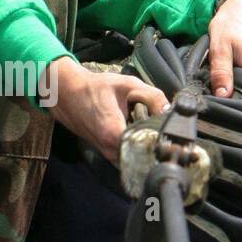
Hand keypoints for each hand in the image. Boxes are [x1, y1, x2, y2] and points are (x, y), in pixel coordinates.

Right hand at [42, 57, 167, 163]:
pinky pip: (129, 156)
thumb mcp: (127, 84)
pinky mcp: (107, 155)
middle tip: (170, 134)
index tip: (174, 135)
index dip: (164, 141)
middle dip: (159, 145)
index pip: (148, 148)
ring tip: (154, 130)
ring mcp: (108, 155)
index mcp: (114, 134)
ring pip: (137, 157)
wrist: (68, 94)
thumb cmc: (95, 88)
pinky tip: (141, 132)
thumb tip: (171, 112)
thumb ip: (153, 96)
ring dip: (148, 146)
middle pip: (145, 155)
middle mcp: (111, 151)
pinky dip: (137, 146)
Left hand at [208, 0, 241, 98]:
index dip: (227, 92)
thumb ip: (221, 72)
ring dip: (241, 79)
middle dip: (234, 85)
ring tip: (234, 62)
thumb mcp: (220, 46)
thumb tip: (222, 96)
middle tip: (224, 67)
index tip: (217, 81)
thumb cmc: (232, 21)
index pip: (241, 97)